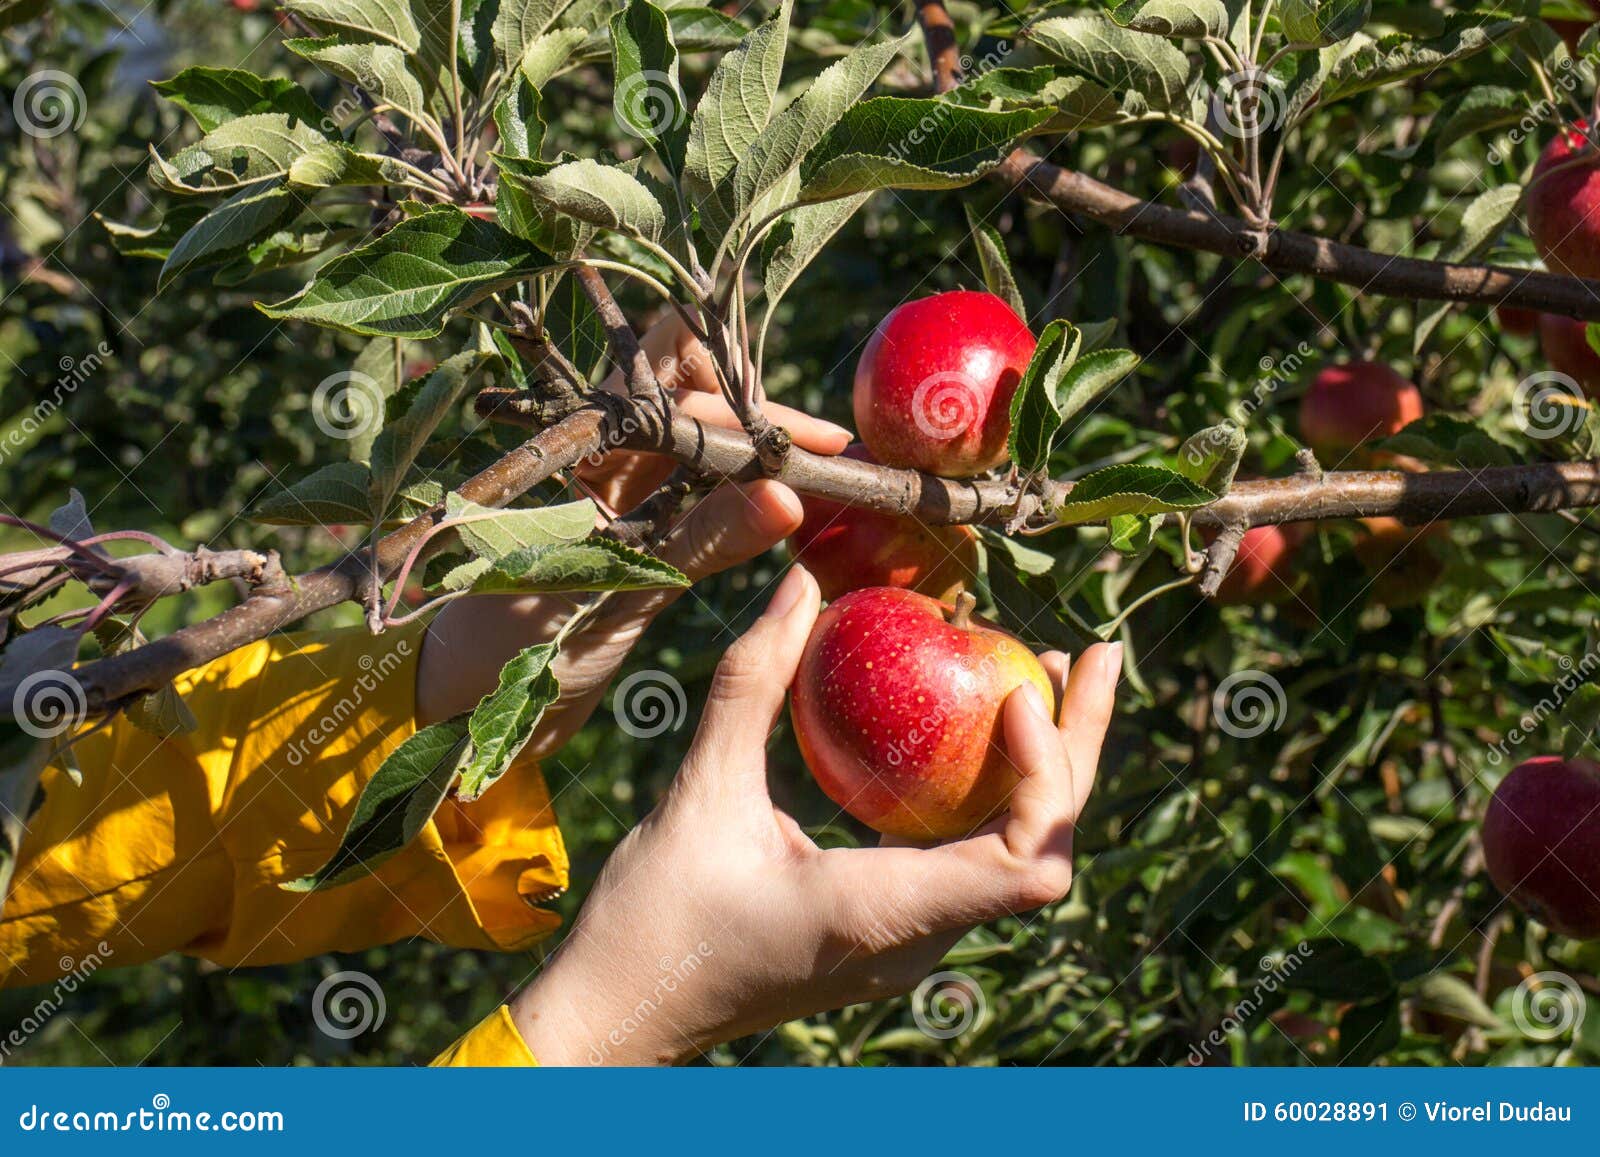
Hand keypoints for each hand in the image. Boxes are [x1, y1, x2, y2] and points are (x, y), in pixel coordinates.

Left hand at [415, 315, 849, 732]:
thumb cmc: (510, 645)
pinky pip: (698, 499)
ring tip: (828, 483)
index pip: (681, 385)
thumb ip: (698, 542)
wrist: (458, 703)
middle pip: (697, 395)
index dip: (756, 408)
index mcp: (581, 443)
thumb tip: (787, 498)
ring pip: (702, 447)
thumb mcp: (613, 589)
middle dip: (764, 418)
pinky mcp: (633, 534)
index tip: (821, 445)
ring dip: (760, 459)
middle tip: (831, 458)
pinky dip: (743, 501)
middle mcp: (602, 454)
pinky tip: (786, 516)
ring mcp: (618, 493)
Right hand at [509, 567, 1120, 1064]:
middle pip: (1041, 853)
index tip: (1017, 694)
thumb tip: (802, 582)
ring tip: (1039, 678)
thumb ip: (751, 685)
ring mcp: (906, 944)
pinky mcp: (886, 933)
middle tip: (1092, 654)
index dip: (1049, 778)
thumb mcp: (698, 792)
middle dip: (1075, 750)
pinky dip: (985, 794)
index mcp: (885, 916)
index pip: (1028, 863)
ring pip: (1012, 858)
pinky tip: (964, 734)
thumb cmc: (653, 921)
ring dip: (1038, 771)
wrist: (622, 1013)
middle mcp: (915, 941)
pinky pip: (966, 862)